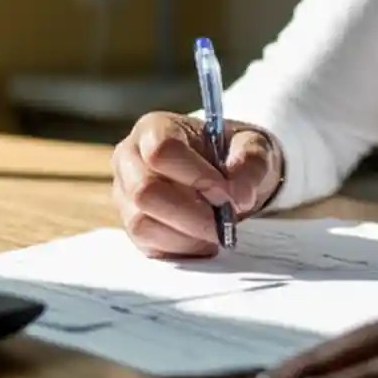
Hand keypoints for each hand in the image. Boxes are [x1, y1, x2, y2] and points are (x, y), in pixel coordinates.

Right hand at [112, 112, 282, 257]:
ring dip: (187, 235)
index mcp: (155, 128)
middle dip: (192, 215)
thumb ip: (251, 164)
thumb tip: (239, 195)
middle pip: (145, 191)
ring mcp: (125, 194)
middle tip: (225, 224)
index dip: (196, 176)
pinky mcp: (130, 225)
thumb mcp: (252, 147)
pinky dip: (181, 249)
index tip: (227, 194)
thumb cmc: (231, 154)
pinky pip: (148, 245)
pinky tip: (203, 241)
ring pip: (142, 223)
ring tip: (216, 232)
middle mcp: (130, 159)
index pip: (161, 151)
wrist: (221, 176)